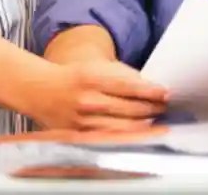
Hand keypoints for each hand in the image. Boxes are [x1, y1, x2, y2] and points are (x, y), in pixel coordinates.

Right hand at [28, 60, 168, 131]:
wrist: (41, 91)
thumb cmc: (74, 78)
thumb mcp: (96, 67)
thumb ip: (123, 76)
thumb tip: (151, 88)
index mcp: (91, 78)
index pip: (129, 86)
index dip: (151, 91)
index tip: (166, 93)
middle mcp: (87, 101)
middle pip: (130, 109)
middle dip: (152, 109)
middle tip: (165, 106)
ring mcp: (83, 122)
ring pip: (124, 128)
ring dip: (145, 125)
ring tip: (157, 120)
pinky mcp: (81, 136)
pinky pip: (111, 139)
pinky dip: (128, 136)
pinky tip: (139, 133)